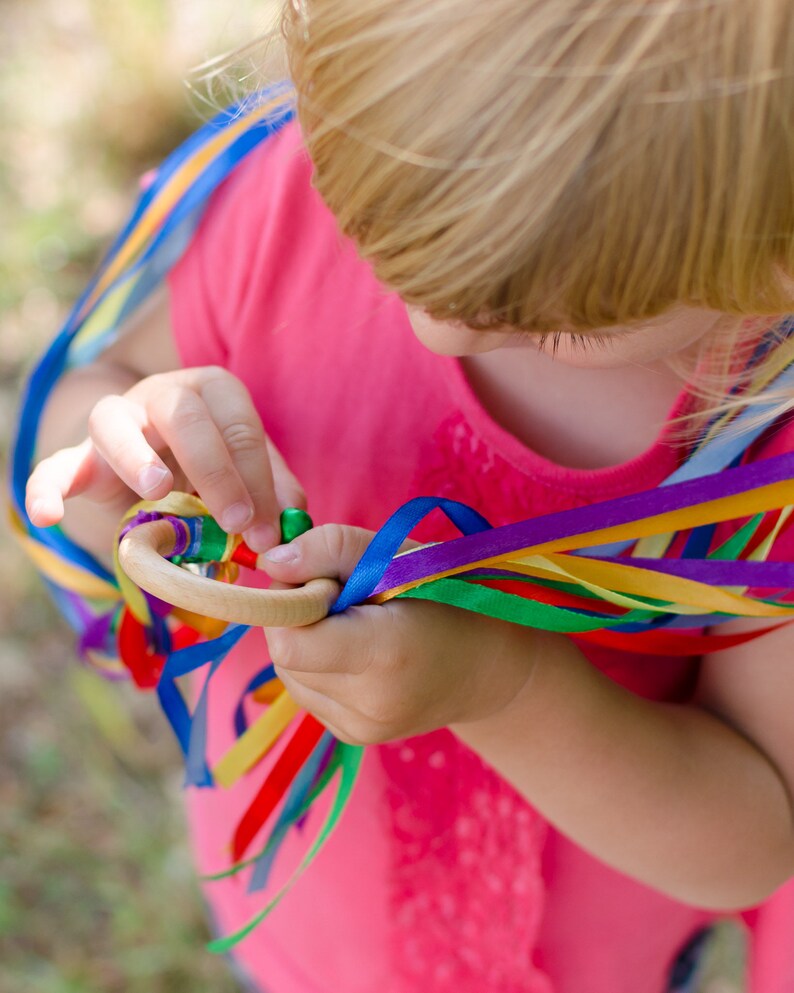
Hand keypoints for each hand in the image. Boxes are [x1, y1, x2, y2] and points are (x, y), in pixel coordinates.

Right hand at [26, 366, 302, 553]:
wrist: (153, 460)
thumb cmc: (210, 464)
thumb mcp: (246, 471)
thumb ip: (272, 488)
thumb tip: (295, 521)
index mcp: (212, 391)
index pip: (239, 426)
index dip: (258, 478)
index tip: (268, 529)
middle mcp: (161, 395)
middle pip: (185, 415)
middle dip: (216, 470)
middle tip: (236, 523)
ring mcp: (116, 421)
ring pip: (114, 420)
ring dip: (135, 455)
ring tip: (157, 490)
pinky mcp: (80, 456)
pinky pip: (56, 466)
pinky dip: (45, 488)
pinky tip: (47, 517)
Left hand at [262, 524, 537, 743]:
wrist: (491, 665)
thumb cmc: (448, 594)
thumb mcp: (398, 556)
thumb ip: (331, 550)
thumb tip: (270, 563)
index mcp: (384, 656)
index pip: (288, 640)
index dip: (294, 600)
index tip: (327, 581)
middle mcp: (368, 705)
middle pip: (284, 654)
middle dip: (301, 617)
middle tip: (348, 597)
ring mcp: (360, 729)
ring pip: (289, 673)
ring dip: (308, 640)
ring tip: (358, 625)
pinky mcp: (353, 737)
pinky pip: (306, 691)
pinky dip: (319, 664)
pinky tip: (359, 652)